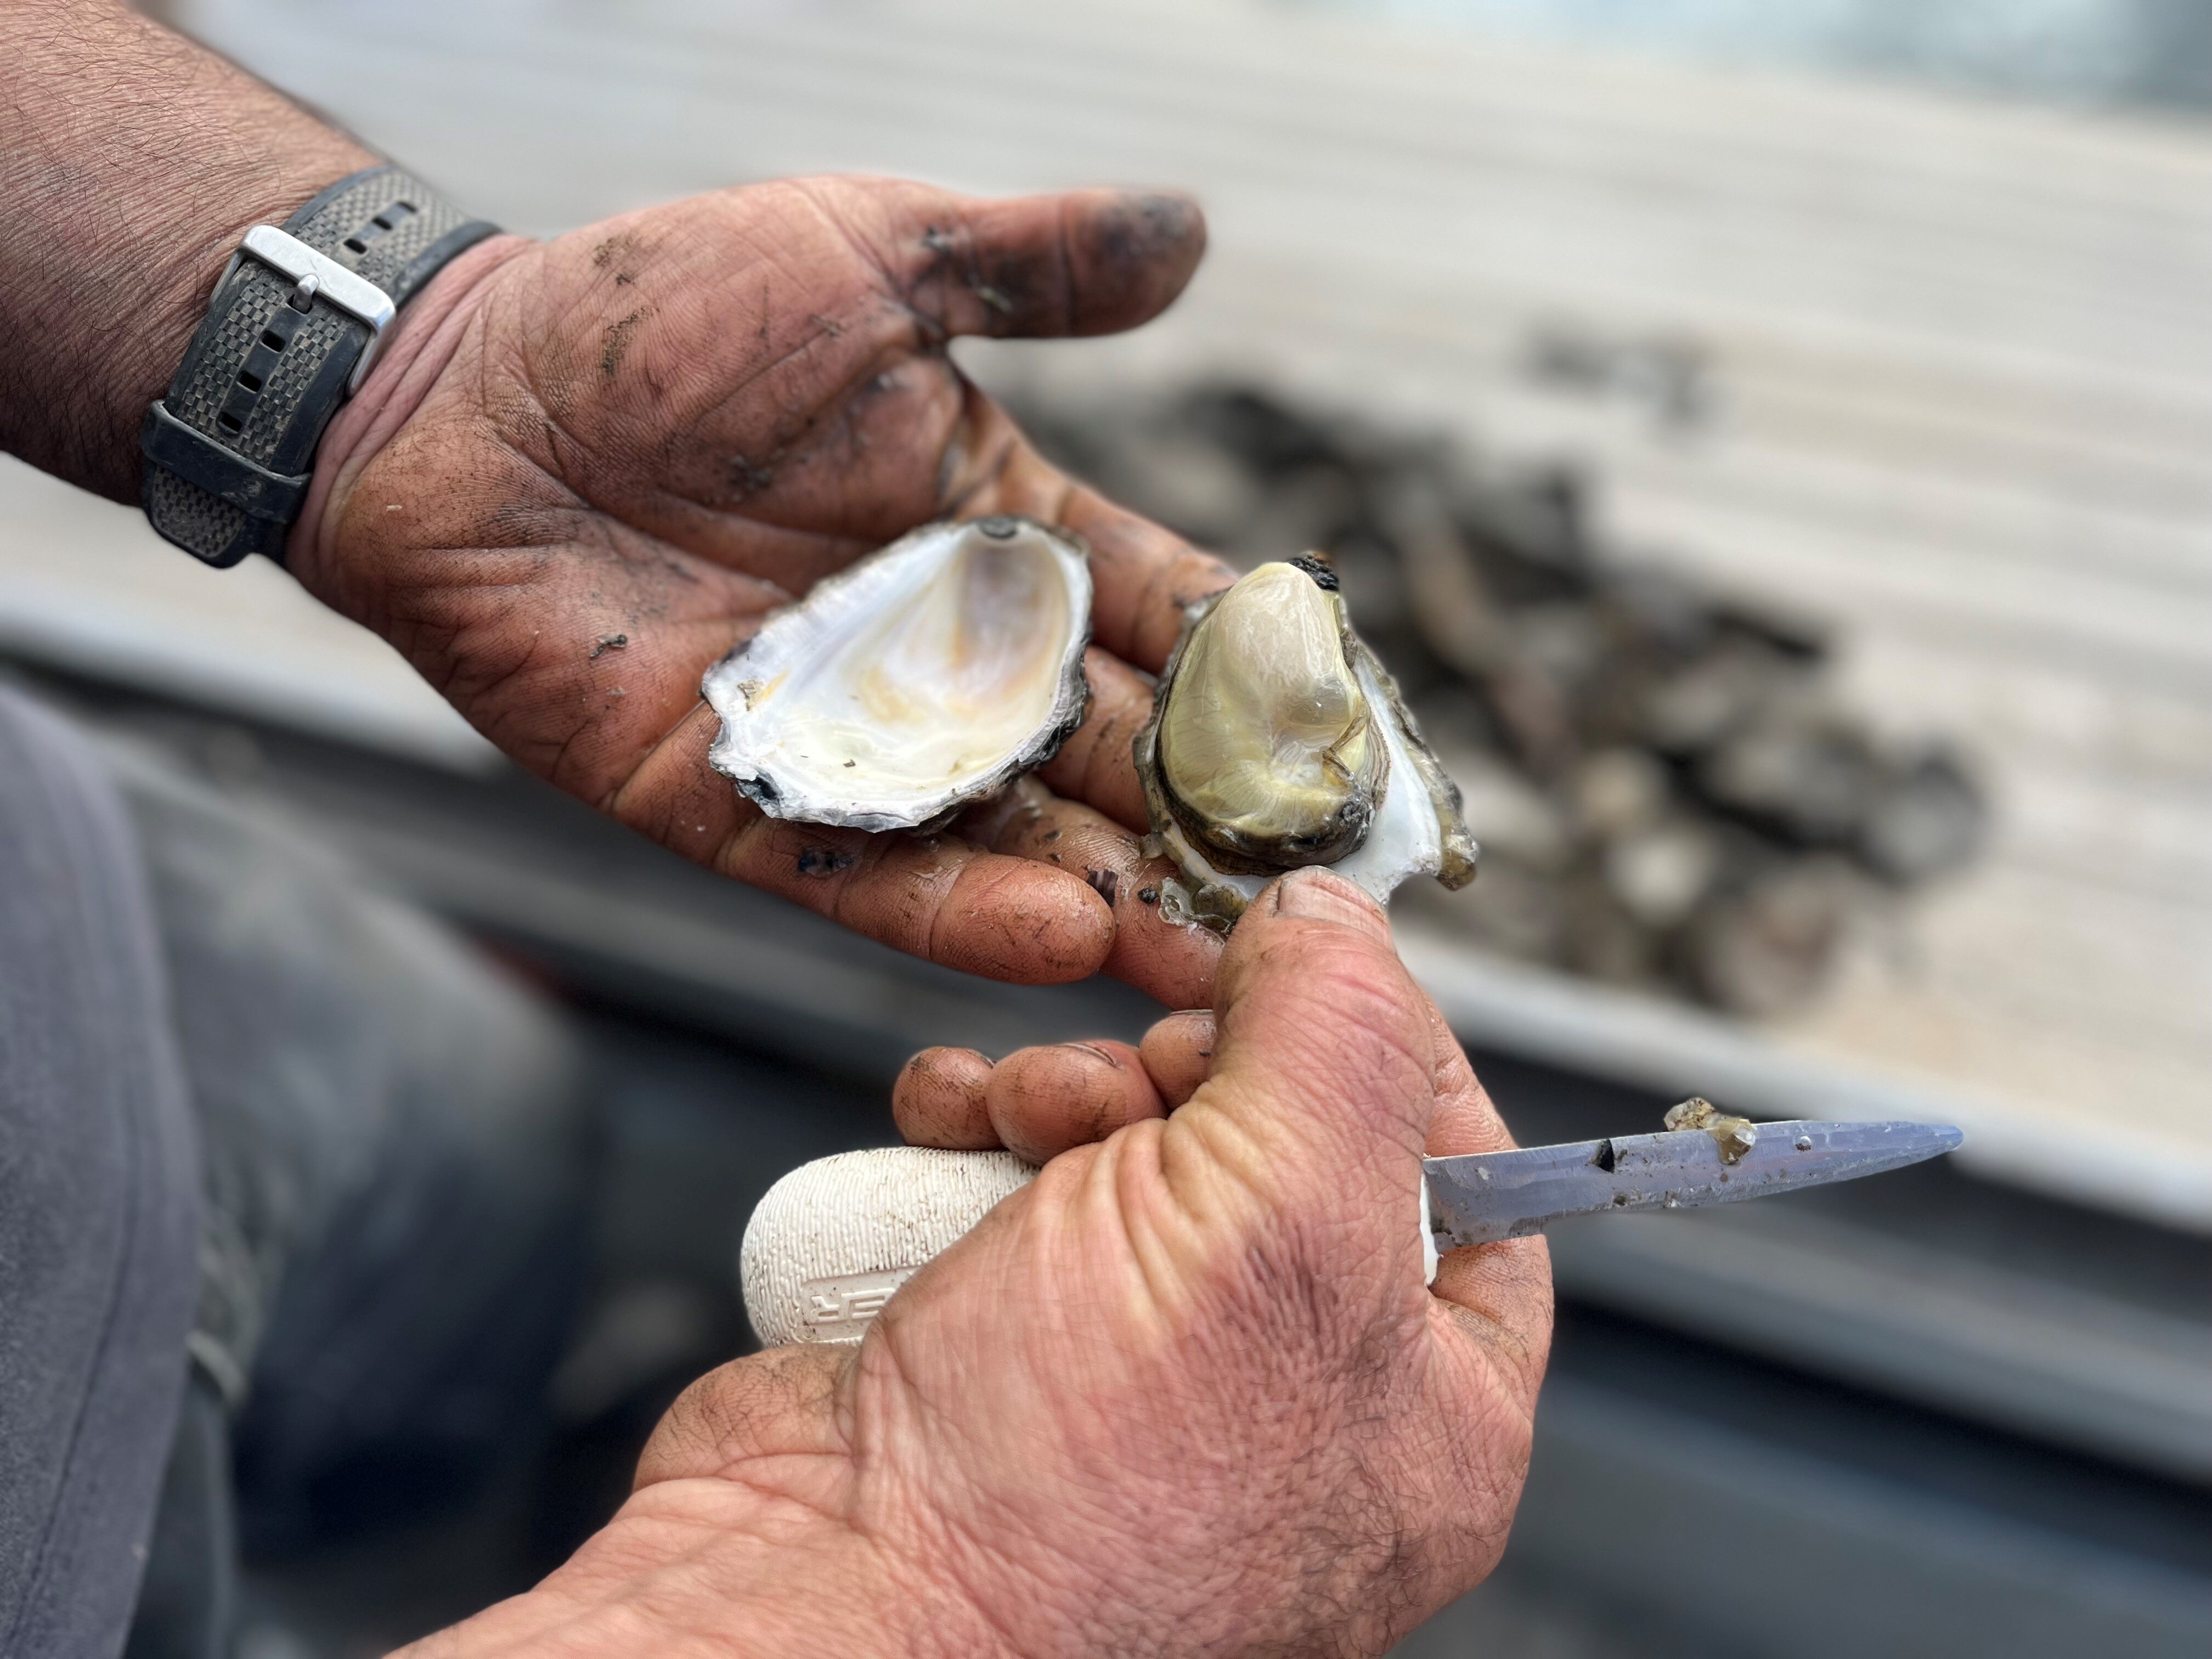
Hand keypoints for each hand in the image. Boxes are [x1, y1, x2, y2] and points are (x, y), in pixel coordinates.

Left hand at [294, 177, 1235, 1004]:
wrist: (454, 398)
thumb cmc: (657, 308)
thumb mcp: (869, 257)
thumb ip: (1032, 268)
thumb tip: (1198, 229)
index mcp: (991, 525)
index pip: (1159, 610)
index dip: (1255, 665)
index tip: (1349, 727)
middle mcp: (939, 649)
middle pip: (1107, 746)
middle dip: (1207, 812)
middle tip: (1313, 883)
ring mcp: (850, 740)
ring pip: (1012, 831)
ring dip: (1115, 888)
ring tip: (1210, 942)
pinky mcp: (743, 809)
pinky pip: (869, 878)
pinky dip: (964, 913)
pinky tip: (1063, 934)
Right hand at [401, 869, 1549, 1656]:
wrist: (828, 1599)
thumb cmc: (1070, 1497)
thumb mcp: (1280, 1221)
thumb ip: (1341, 1038)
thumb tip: (1340, 916)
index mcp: (1424, 1411)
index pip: (1470, 1176)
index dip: (1393, 1047)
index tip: (1310, 957)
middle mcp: (1291, 1397)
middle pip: (1288, 1137)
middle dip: (1199, 1064)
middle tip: (1149, 1064)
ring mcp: (1138, 1367)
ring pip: (1142, 1141)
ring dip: (1075, 1086)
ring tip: (1028, 1119)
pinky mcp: (1007, 1334)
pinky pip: (1021, 1179)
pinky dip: (979, 1124)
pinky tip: (954, 1127)